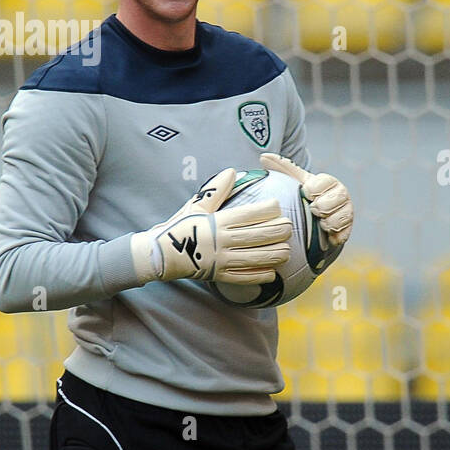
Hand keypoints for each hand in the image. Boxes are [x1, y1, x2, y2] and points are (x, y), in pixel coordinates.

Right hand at [130, 168, 294, 283]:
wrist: (160, 255)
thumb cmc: (180, 227)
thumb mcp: (196, 206)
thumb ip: (215, 190)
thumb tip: (232, 171)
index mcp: (216, 222)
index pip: (247, 215)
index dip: (265, 210)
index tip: (277, 205)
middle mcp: (221, 242)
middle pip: (256, 236)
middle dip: (276, 232)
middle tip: (289, 227)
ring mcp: (220, 260)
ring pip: (254, 258)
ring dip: (274, 255)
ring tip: (287, 250)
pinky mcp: (219, 276)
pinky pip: (243, 277)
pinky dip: (259, 275)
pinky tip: (273, 273)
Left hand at [260, 153, 353, 246]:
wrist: (315, 221)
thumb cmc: (304, 198)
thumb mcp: (295, 183)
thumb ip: (283, 169)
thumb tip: (263, 157)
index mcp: (328, 182)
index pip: (327, 181)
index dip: (317, 187)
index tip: (306, 192)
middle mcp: (340, 196)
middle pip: (339, 197)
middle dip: (324, 204)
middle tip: (313, 209)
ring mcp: (345, 212)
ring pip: (344, 216)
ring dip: (331, 221)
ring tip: (321, 224)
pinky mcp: (346, 230)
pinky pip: (345, 233)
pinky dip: (336, 235)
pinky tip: (328, 237)